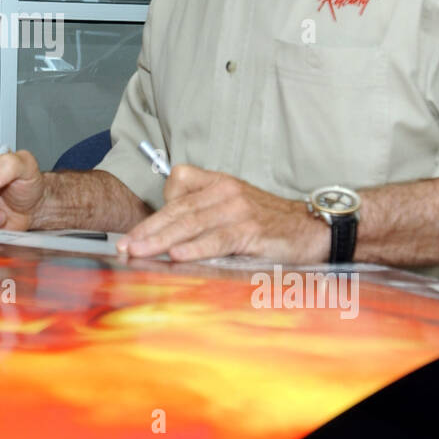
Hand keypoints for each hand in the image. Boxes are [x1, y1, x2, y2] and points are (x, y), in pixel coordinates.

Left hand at [116, 165, 326, 261]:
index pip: (178, 184)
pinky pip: (216, 239)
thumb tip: (168, 237)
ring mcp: (238, 210)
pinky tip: (175, 255)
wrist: (314, 229)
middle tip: (124, 246)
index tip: (136, 232)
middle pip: (177, 209)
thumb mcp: (235, 208)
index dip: (157, 207)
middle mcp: (225, 192)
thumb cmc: (271, 224)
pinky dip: (194, 248)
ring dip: (160, 240)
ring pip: (191, 224)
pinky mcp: (251, 231)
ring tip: (138, 251)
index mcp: (219, 183)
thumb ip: (205, 215)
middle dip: (147, 229)